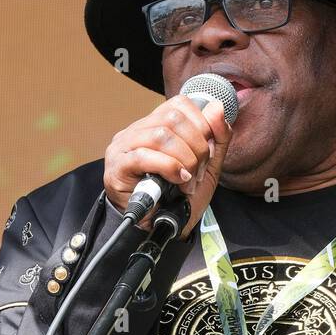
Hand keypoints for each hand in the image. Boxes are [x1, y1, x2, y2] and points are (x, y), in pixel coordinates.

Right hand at [103, 94, 231, 239]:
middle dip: (195, 146)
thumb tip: (218, 108)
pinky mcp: (117, 167)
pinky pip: (144, 156)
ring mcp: (123, 147)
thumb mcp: (206, 167)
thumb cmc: (178, 197)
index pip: (179, 105)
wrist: (161, 229)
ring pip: (161, 135)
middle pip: (173, 119)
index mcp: (155, 125)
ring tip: (187, 181)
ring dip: (184, 160)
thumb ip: (216, 138)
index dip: (200, 124)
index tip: (208, 151)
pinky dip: (169, 168)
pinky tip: (178, 181)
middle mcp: (136, 130)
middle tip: (198, 171)